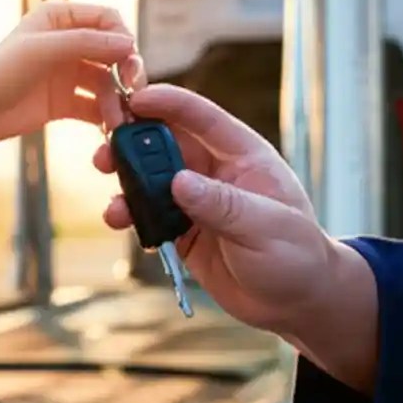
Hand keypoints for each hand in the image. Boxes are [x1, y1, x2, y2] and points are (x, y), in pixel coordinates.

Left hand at [0, 1, 140, 141]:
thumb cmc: (0, 73)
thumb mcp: (44, 50)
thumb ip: (87, 43)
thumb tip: (129, 44)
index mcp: (59, 18)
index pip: (107, 19)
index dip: (122, 37)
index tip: (129, 59)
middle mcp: (66, 43)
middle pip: (112, 52)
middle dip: (126, 70)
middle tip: (133, 91)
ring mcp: (67, 73)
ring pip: (107, 82)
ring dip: (117, 98)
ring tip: (119, 119)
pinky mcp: (64, 102)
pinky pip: (95, 106)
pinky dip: (106, 116)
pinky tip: (112, 128)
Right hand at [94, 83, 334, 333]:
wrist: (295, 303)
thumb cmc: (297, 257)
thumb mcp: (265, 228)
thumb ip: (222, 204)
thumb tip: (178, 182)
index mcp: (244, 156)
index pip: (203, 118)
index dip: (170, 103)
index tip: (136, 98)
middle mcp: (216, 172)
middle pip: (167, 143)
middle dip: (133, 141)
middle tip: (106, 149)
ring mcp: (197, 201)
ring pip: (151, 178)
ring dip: (126, 179)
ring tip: (110, 191)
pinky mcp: (183, 229)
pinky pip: (149, 213)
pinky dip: (130, 213)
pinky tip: (120, 220)